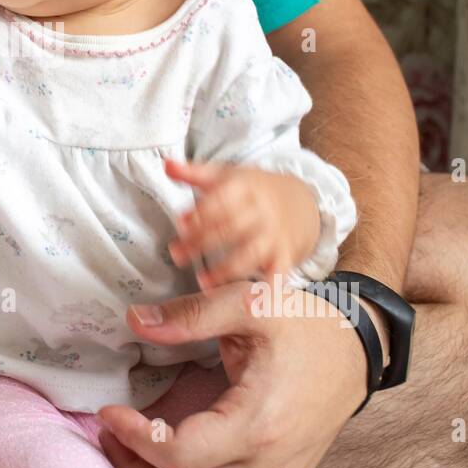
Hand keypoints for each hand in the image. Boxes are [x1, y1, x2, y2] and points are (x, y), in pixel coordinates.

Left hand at [96, 281, 367, 467]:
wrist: (359, 350)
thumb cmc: (308, 326)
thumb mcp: (251, 304)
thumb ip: (192, 314)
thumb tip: (136, 320)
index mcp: (256, 421)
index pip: (181, 456)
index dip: (136, 439)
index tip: (110, 411)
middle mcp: (266, 460)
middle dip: (135, 462)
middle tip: (108, 429)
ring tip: (128, 440)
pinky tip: (167, 449)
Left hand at [164, 159, 319, 288]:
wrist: (300, 202)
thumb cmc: (253, 190)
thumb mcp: (226, 175)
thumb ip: (194, 173)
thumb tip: (166, 165)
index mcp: (245, 187)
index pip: (221, 200)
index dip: (200, 212)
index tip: (180, 223)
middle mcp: (261, 211)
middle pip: (229, 228)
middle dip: (201, 242)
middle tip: (176, 254)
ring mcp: (273, 236)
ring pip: (249, 254)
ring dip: (225, 269)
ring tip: (201, 281)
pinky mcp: (283, 257)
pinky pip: (276, 274)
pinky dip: (266, 288)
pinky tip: (251, 301)